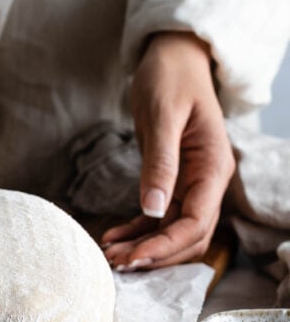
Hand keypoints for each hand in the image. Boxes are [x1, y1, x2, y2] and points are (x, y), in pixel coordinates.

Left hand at [102, 32, 234, 268]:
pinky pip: (159, 216)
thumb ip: (160, 163)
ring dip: (144, 246)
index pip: (196, 223)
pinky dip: (139, 230)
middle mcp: (207, 181)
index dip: (164, 246)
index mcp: (213, 167)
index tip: (132, 258)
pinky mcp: (173, 181)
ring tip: (109, 254)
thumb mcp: (162, 117)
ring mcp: (192, 183)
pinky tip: (114, 237)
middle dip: (153, 254)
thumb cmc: (169, 78)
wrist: (172, 57)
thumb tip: (153, 209)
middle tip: (114, 264)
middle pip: (188, 235)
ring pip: (172, 230)